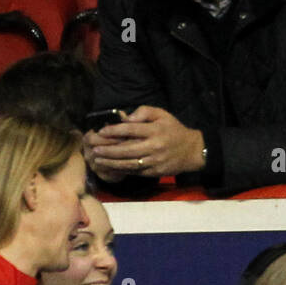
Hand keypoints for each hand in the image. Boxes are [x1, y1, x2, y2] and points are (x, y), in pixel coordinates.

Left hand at [84, 106, 205, 180]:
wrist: (191, 151)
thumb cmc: (173, 130)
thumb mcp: (162, 114)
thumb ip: (144, 112)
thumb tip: (126, 117)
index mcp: (155, 130)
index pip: (131, 129)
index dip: (115, 131)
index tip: (101, 132)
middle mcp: (154, 146)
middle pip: (127, 149)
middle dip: (109, 150)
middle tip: (94, 149)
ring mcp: (153, 161)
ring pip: (129, 163)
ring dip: (111, 163)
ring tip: (98, 160)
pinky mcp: (154, 172)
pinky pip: (135, 171)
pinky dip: (121, 170)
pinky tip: (110, 168)